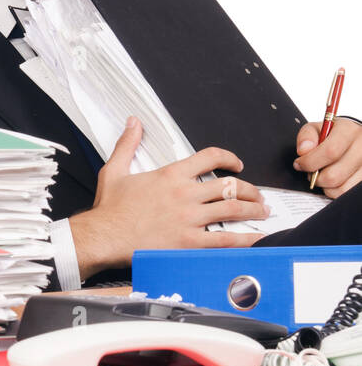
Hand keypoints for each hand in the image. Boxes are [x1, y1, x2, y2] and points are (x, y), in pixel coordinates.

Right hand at [68, 117, 268, 279]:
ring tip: (262, 212)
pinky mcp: (188, 242)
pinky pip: (224, 240)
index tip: (237, 164)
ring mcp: (189, 219)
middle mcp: (185, 194)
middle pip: (230, 186)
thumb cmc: (109, 210)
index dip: (229, 158)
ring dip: (252, 210)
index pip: (210, 157)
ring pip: (232, 209)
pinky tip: (257, 238)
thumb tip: (133, 123)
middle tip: (257, 196)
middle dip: (250, 190)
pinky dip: (245, 239)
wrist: (103, 236)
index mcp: (171, 175)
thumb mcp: (114, 170)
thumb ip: (127, 144)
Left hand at [293, 118, 361, 196]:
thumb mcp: (317, 129)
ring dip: (325, 186)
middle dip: (315, 178)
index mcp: (349, 131)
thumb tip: (303, 150)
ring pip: (340, 188)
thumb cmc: (332, 135)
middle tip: (311, 172)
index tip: (300, 163)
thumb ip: (307, 136)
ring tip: (323, 175)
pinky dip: (334, 191)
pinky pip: (345, 193)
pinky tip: (333, 180)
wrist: (353, 139)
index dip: (310, 162)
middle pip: (334, 175)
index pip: (330, 151)